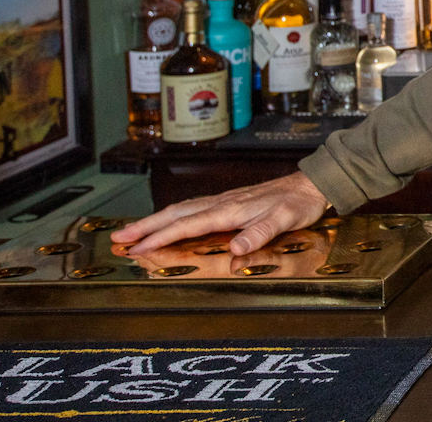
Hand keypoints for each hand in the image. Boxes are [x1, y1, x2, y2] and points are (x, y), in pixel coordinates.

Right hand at [110, 172, 331, 256]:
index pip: (187, 225)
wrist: (313, 184)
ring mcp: (224, 201)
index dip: (161, 237)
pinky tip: (170, 220)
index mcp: (230, 209)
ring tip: (133, 231)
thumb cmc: (299, 202)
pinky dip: (174, 216)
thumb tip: (235, 247)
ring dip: (155, 221)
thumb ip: (260, 233)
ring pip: (182, 210)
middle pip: (176, 214)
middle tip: (118, 237)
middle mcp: (222, 203)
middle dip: (145, 226)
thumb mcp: (285, 219)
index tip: (137, 247)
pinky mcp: (230, 202)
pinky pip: (193, 209)